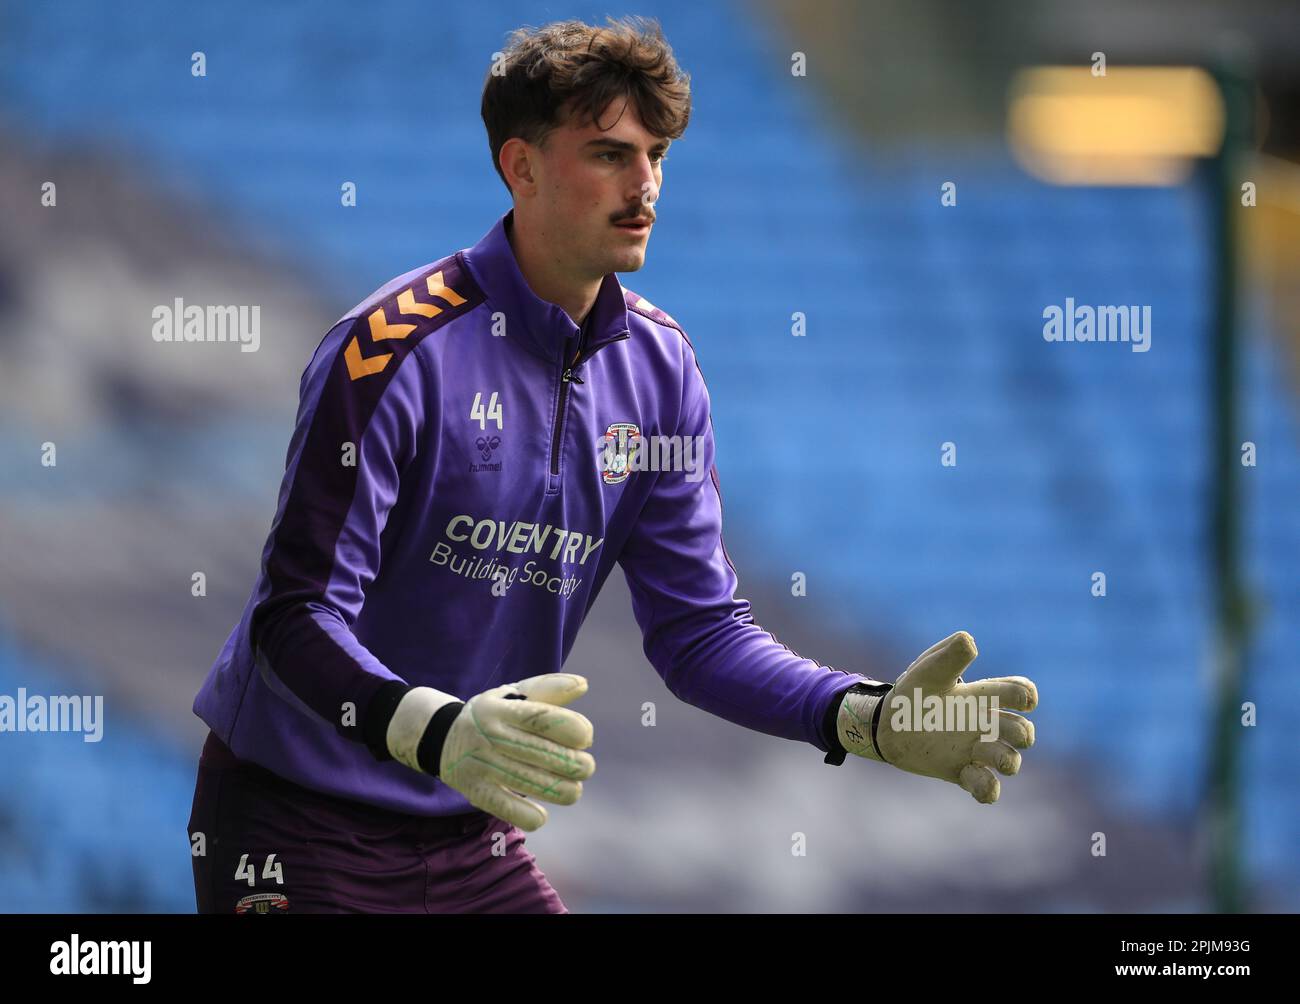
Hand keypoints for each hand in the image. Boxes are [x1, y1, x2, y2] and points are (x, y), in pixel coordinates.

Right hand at [388, 673, 595, 830]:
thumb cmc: (493, 715)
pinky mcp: (474, 791)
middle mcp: (489, 735)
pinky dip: (528, 816)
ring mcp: (480, 764)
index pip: (540, 717)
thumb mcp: (513, 693)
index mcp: (501, 708)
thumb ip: (548, 689)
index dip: (570, 728)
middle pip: (539, 752)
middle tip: (586, 767)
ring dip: (560, 791)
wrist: (442, 737)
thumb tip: (583, 685)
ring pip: (527, 782)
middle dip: (573, 764)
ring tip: (573, 790)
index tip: (586, 737)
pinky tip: (541, 814)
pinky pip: (504, 808)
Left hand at [836, 632, 1036, 802]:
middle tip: (995, 728)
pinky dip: (989, 790)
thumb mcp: (928, 670)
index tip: (1023, 700)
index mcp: (982, 696)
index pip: (1019, 694)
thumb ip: (949, 656)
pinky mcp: (962, 771)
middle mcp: (984, 724)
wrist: (886, 723)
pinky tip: (984, 786)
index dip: (1027, 696)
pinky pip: (987, 787)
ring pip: (1010, 761)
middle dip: (1021, 733)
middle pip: (1022, 731)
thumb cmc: (912, 692)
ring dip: (1007, 760)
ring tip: (982, 753)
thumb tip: (970, 641)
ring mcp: (975, 750)